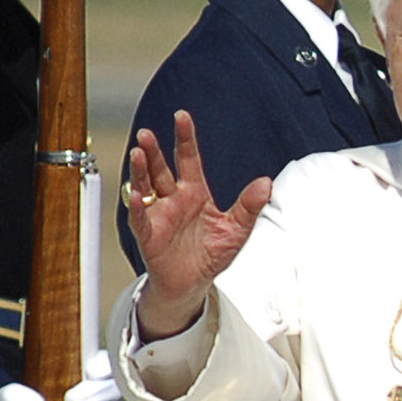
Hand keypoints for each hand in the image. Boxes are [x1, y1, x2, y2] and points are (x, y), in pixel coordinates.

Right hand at [127, 110, 270, 337]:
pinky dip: (136, 206)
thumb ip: (249, 206)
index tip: (181, 116)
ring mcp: (159, 215)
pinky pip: (140, 218)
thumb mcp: (237, 230)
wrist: (193, 284)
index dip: (185, 139)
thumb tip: (266, 183)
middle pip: (162, 169)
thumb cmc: (211, 254)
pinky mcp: (149, 234)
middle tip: (147, 134)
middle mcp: (174, 200)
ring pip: (146, 187)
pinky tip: (135, 195)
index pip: (189, 159)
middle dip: (154, 151)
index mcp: (195, 193)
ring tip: (138, 153)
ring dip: (141, 171)